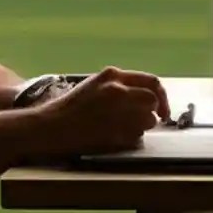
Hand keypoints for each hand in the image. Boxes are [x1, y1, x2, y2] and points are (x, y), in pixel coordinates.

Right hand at [32, 66, 170, 156]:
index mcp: (112, 75)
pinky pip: (137, 135)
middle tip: (151, 120)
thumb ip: (120, 87)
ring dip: (143, 126)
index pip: (151, 81)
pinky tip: (116, 137)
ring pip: (148, 120)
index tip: (161, 107)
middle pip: (153, 100)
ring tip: (125, 128)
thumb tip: (146, 96)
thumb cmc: (70, 107)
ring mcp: (118, 111)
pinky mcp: (116, 132)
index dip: (161, 95)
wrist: (50, 127)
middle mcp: (119, 90)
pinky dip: (132, 137)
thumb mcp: (95, 86)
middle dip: (154, 111)